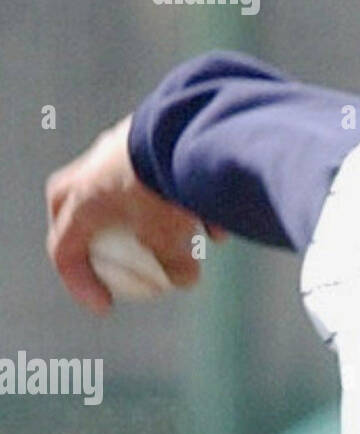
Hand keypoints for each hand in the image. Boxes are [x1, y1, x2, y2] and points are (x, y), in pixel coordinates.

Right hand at [44, 115, 224, 313]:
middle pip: (79, 209)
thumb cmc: (171, 189)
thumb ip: (175, 265)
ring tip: (202, 236)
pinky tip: (220, 214)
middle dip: (97, 237)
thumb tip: (184, 280)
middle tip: (117, 256)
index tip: (106, 305)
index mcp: (81, 199)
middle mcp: (91, 169)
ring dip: (160, 216)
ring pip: (130, 188)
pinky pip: (158, 170)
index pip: (63, 249)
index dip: (80, 283)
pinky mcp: (147, 130)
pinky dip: (182, 194)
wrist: (189, 128)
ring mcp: (116, 145)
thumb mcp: (172, 237)